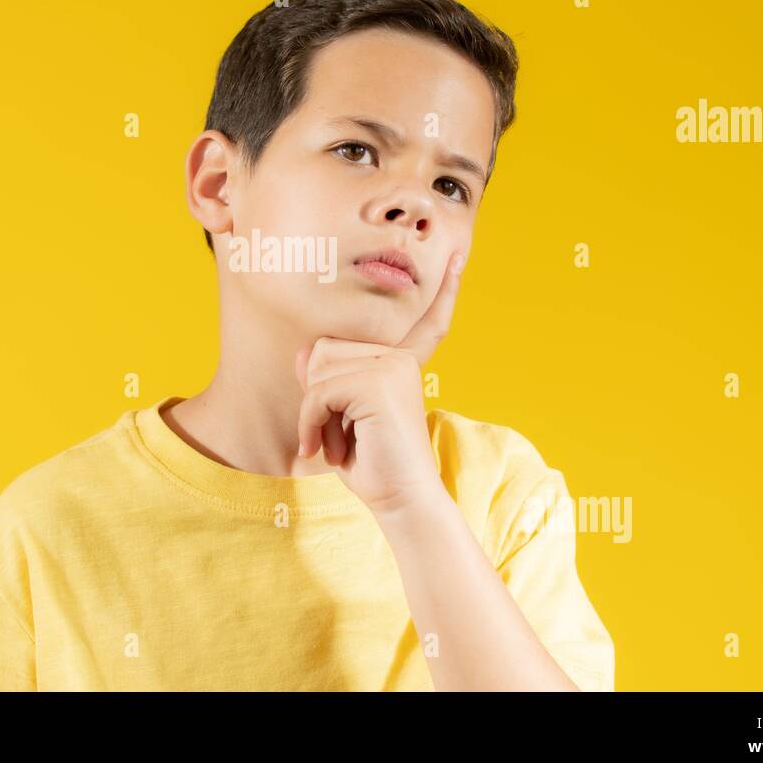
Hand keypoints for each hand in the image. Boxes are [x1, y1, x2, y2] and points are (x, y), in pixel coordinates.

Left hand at [293, 251, 466, 516]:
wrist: (400, 502)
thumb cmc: (371, 467)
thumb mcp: (338, 420)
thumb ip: (323, 383)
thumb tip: (304, 350)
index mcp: (402, 365)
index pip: (421, 324)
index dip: (444, 293)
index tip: (458, 259)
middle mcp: (400, 359)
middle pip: (325, 350)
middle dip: (315, 397)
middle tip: (337, 436)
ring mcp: (393, 367)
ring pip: (318, 370)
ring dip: (313, 414)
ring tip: (336, 444)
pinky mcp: (380, 382)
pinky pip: (318, 391)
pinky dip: (310, 422)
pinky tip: (322, 448)